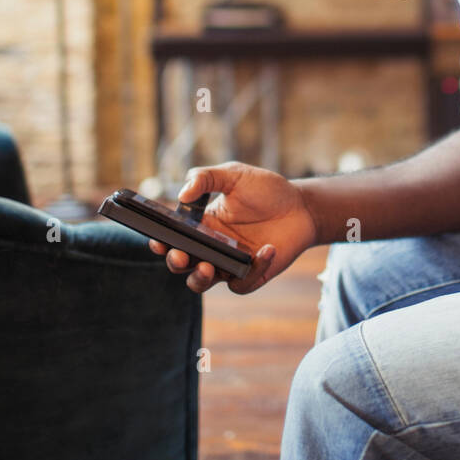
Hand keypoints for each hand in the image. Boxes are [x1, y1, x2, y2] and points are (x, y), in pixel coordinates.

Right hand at [149, 161, 318, 294]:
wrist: (302, 206)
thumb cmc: (266, 189)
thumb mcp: (234, 175)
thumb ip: (206, 178)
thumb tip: (182, 194)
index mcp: (201, 224)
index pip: (174, 237)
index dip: (161, 241)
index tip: (158, 240)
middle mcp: (211, 247)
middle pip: (183, 264)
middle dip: (176, 263)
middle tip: (181, 255)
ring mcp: (229, 263)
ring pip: (203, 282)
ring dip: (200, 279)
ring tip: (208, 267)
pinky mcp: (251, 275)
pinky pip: (242, 283)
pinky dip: (253, 271)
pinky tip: (266, 249)